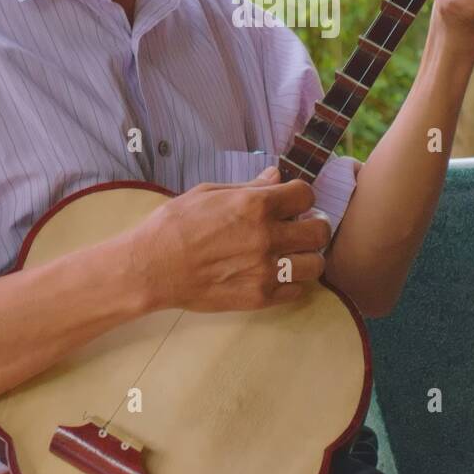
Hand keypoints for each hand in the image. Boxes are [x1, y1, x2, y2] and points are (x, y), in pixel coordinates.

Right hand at [129, 167, 331, 313]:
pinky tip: (276, 275)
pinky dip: (291, 283)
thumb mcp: (210, 192)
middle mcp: (267, 237)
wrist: (152, 267)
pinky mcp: (259, 297)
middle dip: (313, 226)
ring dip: (306, 257)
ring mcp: (265, 270)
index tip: (292, 202)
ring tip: (290, 255)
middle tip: (299, 229)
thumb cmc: (175, 225)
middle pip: (320, 231)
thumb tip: (276, 176)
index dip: (301, 196)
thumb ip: (249, 186)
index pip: (307, 194)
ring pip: (315, 264)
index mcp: (255, 205)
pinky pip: (297, 291)